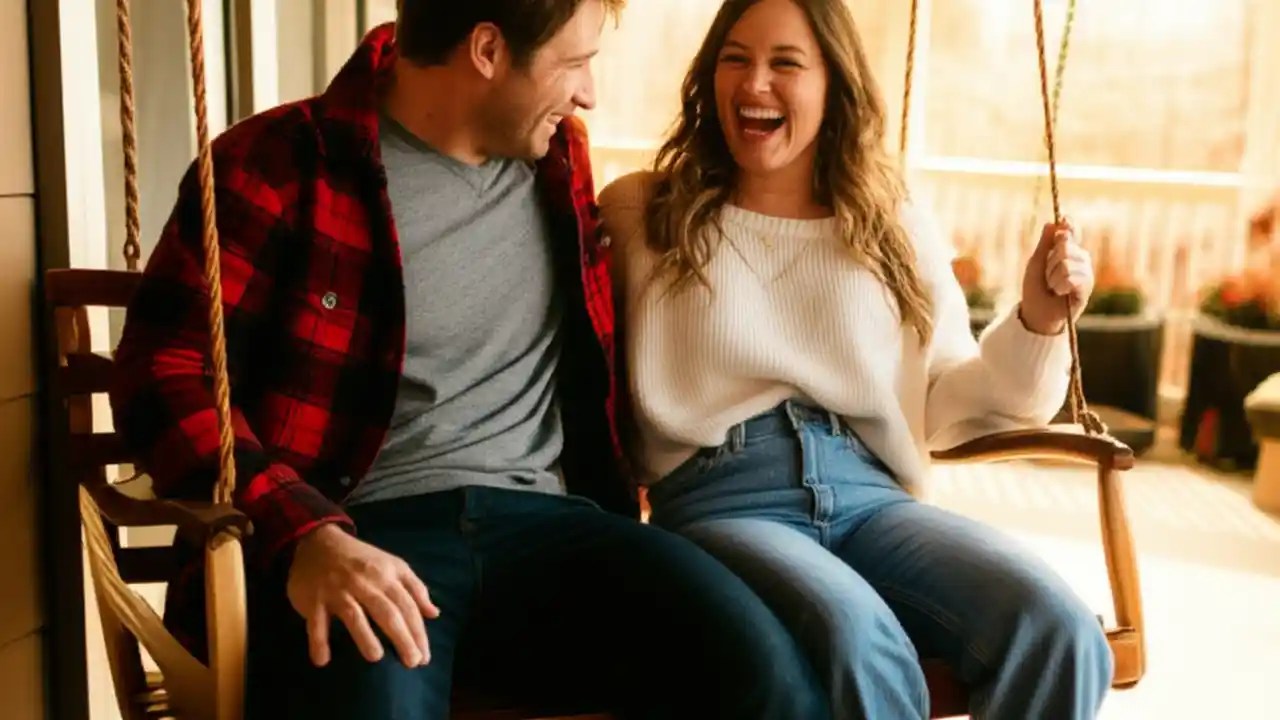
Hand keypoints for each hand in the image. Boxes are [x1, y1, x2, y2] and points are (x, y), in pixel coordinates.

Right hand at [286, 524, 439, 667]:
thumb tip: (434, 613)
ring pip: (354, 614)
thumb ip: (415, 589)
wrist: (319, 541)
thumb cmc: (362, 559)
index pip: (407, 606)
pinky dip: (318, 640)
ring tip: (376, 657)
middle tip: (412, 663)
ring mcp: (338, 590)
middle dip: (402, 638)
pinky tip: (322, 660)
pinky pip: (316, 622)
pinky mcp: (314, 599)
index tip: (425, 657)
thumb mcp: (394, 565)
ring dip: (365, 636)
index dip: (418, 632)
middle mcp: (364, 582)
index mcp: (386, 575)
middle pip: (387, 612)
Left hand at [1019, 218, 1093, 334]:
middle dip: (1050, 261)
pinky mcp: (1087, 286)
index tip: (1063, 223)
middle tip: (1047, 275)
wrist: (1037, 313)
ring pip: (1067, 262)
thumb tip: (1052, 222)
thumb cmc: (1035, 288)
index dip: (1069, 225)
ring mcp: (1085, 272)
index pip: (1073, 231)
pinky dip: (1060, 285)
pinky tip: (1060, 292)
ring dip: (1053, 277)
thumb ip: (1045, 244)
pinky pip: (1072, 277)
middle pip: (1066, 245)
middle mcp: (1080, 258)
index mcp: (1067, 250)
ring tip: (1053, 287)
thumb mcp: (1036, 263)